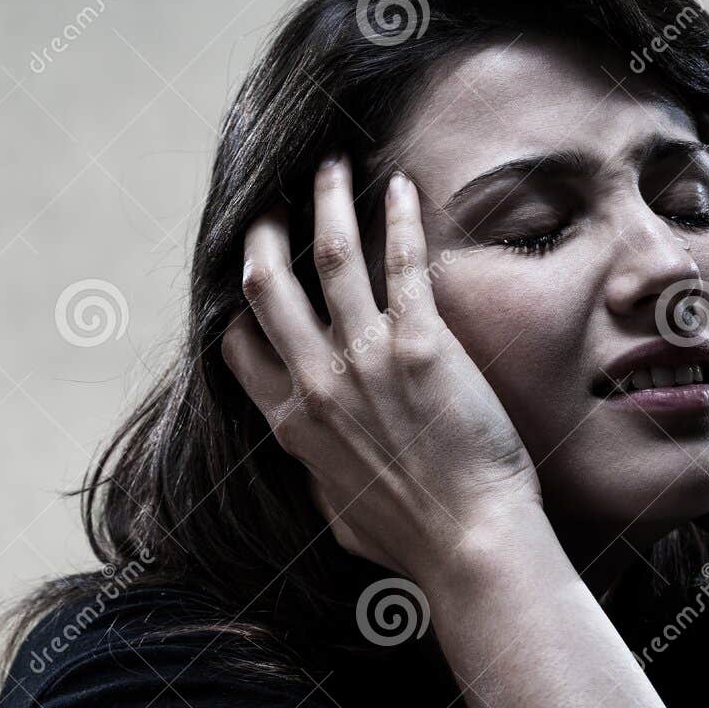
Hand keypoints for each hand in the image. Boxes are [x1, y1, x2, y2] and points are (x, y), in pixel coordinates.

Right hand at [221, 154, 542, 579]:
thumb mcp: (338, 513)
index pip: (238, 345)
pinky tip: (401, 186)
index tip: (252, 275)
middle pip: (266, 286)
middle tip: (272, 202)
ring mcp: (364, 361)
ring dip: (324, 201)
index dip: (239, 305)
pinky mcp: (420, 346)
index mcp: (290, 425)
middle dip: (263, 233)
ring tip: (330, 165)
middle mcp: (315, 384)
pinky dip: (398, 218)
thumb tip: (315, 463)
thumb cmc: (412, 540)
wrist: (470, 542)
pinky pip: (402, 263)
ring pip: (328, 256)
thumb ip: (319, 475)